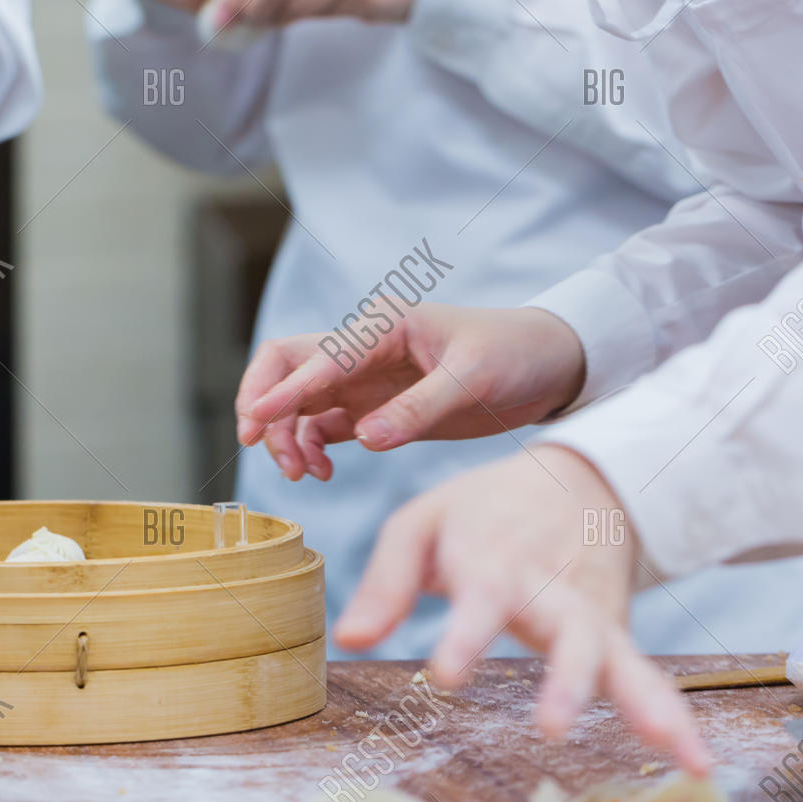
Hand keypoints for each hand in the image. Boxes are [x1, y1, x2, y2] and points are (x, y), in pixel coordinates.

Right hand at [235, 304, 585, 480]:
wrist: (546, 365)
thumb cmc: (513, 354)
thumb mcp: (473, 379)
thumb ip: (418, 409)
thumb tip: (363, 441)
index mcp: (382, 327)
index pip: (317, 356)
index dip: (283, 390)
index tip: (256, 421)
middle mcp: (361, 349)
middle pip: (285, 366)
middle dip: (263, 403)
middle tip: (256, 442)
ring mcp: (362, 380)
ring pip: (295, 402)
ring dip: (284, 435)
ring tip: (303, 475)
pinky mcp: (372, 409)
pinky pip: (319, 427)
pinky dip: (308, 449)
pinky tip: (322, 473)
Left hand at [335, 446, 712, 773]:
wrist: (575, 479)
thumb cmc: (482, 510)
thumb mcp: (422, 522)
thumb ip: (386, 580)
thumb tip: (349, 637)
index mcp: (494, 558)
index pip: (481, 596)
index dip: (464, 634)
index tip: (446, 675)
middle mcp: (549, 587)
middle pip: (564, 629)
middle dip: (564, 678)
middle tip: (554, 727)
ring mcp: (590, 611)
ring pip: (618, 654)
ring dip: (641, 700)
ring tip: (665, 744)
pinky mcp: (616, 632)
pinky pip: (646, 675)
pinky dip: (674, 715)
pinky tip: (695, 761)